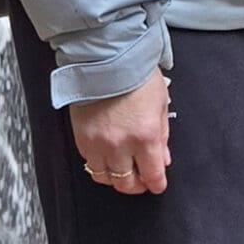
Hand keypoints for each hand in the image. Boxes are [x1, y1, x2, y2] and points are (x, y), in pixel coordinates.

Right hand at [70, 73, 170, 195]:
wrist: (104, 58)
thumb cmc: (134, 74)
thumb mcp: (160, 103)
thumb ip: (162, 135)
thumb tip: (162, 158)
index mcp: (146, 135)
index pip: (153, 175)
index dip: (156, 184)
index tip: (157, 184)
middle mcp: (121, 144)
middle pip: (126, 184)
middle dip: (137, 185)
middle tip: (141, 179)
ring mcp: (98, 143)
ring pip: (105, 178)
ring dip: (115, 178)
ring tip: (122, 170)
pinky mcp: (81, 138)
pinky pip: (89, 163)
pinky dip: (99, 164)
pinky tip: (107, 156)